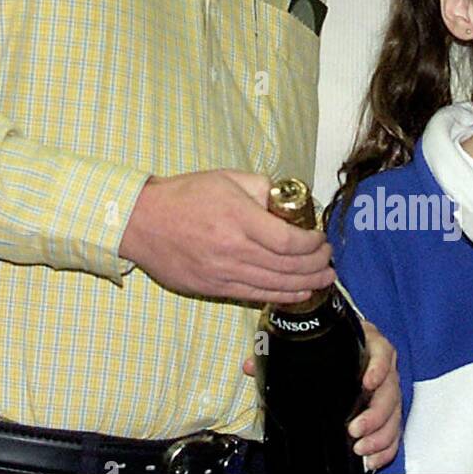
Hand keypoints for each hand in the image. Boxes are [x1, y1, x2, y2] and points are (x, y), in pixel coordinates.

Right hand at [118, 170, 334, 303]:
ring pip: (275, 285)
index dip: (312, 245)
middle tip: (329, 262)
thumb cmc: (183, 196)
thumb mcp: (226, 178)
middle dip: (316, 266)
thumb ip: (261, 188)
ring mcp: (223, 273)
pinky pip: (254, 295)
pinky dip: (280, 295)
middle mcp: (233, 249)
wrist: (142, 222)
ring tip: (324, 280)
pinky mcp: (213, 288)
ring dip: (305, 284)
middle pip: (288, 267)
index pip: (289, 241)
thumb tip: (286, 202)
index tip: (321, 239)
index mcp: (238, 218)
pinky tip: (296, 292)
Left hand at [240, 319, 401, 471]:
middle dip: (375, 415)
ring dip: (380, 435)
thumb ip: (279, 353)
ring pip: (394, 415)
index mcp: (366, 344)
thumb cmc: (327, 344)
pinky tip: (371, 458)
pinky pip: (394, 431)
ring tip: (360, 449)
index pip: (381, 352)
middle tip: (355, 430)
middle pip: (390, 391)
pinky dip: (385, 447)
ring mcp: (386, 390)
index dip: (378, 367)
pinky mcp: (387, 411)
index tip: (367, 381)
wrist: (340, 343)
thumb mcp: (307, 343)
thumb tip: (251, 366)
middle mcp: (381, 368)